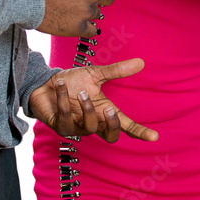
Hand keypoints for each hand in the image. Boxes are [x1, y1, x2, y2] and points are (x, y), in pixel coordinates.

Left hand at [27, 58, 157, 142]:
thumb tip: (140, 62)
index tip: (155, 137)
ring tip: (80, 92)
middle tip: (110, 110)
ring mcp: (77, 128)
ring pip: (89, 127)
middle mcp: (93, 122)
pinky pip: (66, 118)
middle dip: (112, 125)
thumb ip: (117, 71)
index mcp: (104, 111)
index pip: (125, 125)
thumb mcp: (95, 74)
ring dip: (86, 108)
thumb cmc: (72, 82)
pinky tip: (60, 86)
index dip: (139, 132)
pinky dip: (64, 99)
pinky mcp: (61, 127)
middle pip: (111, 137)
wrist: (44, 83)